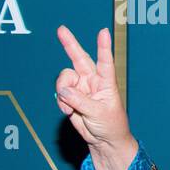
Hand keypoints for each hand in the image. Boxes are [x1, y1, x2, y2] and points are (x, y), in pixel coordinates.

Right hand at [55, 26, 133, 152]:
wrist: (103, 140)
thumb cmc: (110, 125)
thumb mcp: (98, 113)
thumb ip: (80, 101)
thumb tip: (64, 90)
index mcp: (106, 83)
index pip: (105, 62)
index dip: (103, 47)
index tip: (103, 32)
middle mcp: (92, 81)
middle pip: (79, 59)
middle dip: (69, 44)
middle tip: (61, 29)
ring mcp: (80, 87)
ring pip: (64, 79)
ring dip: (63, 93)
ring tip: (71, 108)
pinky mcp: (70, 96)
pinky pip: (59, 93)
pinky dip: (61, 102)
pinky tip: (69, 111)